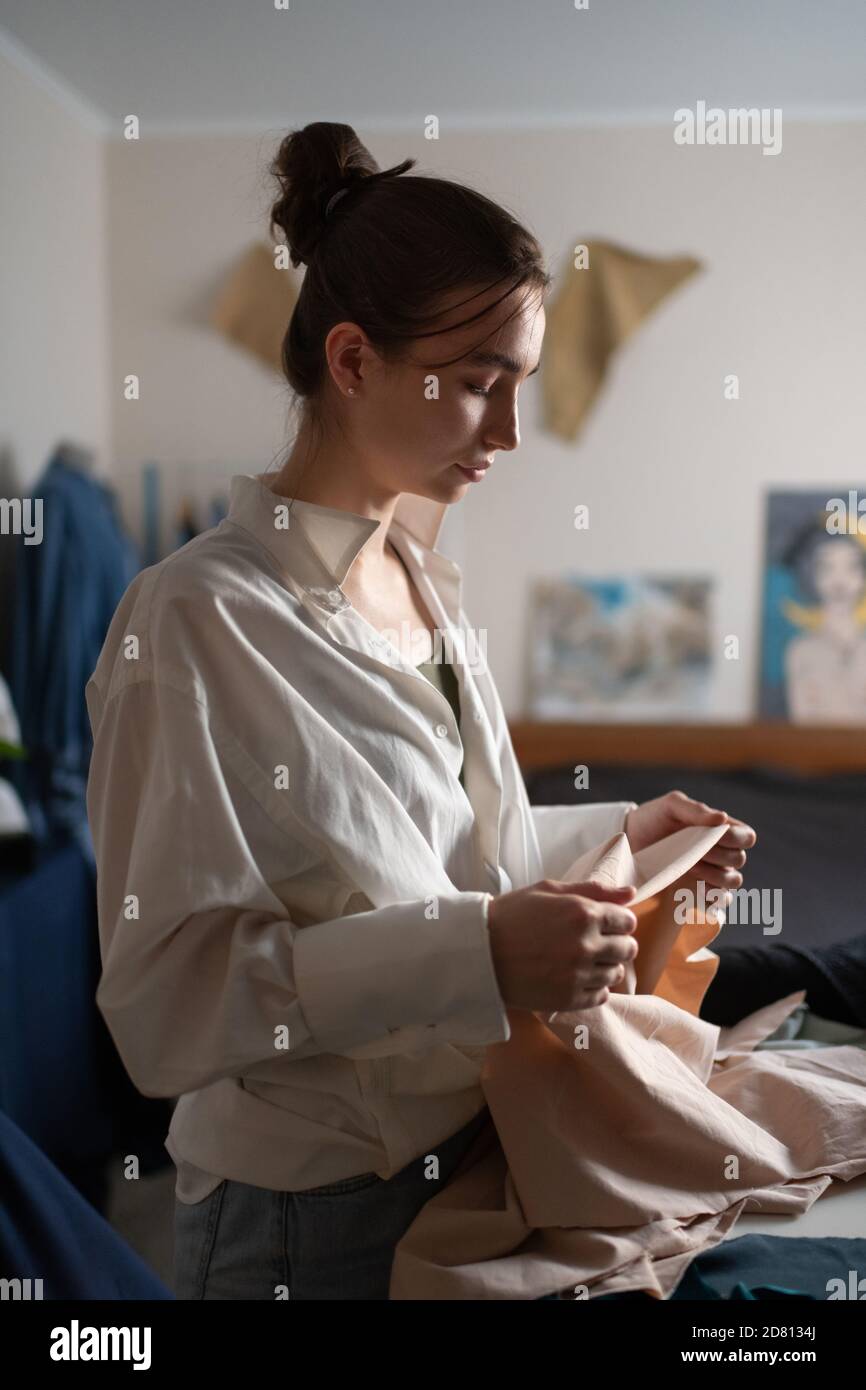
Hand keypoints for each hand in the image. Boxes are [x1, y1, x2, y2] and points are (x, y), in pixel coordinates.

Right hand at [487, 879, 639, 1012]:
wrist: (479, 951)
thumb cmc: (513, 914)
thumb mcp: (550, 891)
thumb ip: (594, 890)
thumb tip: (631, 893)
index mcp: (583, 913)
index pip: (627, 921)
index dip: (617, 921)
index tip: (604, 924)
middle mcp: (586, 945)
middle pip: (627, 949)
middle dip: (616, 943)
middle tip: (595, 943)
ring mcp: (578, 975)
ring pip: (616, 973)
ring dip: (606, 966)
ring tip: (583, 961)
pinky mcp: (569, 999)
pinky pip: (602, 996)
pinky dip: (595, 987)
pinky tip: (577, 977)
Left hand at [624, 789, 756, 895]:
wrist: (630, 839)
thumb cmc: (654, 818)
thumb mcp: (671, 806)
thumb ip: (696, 810)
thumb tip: (723, 818)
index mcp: (720, 829)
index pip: (747, 837)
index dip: (738, 838)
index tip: (717, 836)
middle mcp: (720, 852)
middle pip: (739, 860)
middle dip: (719, 856)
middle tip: (694, 852)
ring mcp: (710, 873)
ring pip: (733, 881)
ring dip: (714, 876)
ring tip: (690, 867)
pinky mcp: (697, 890)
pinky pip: (718, 901)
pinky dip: (712, 897)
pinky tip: (695, 888)